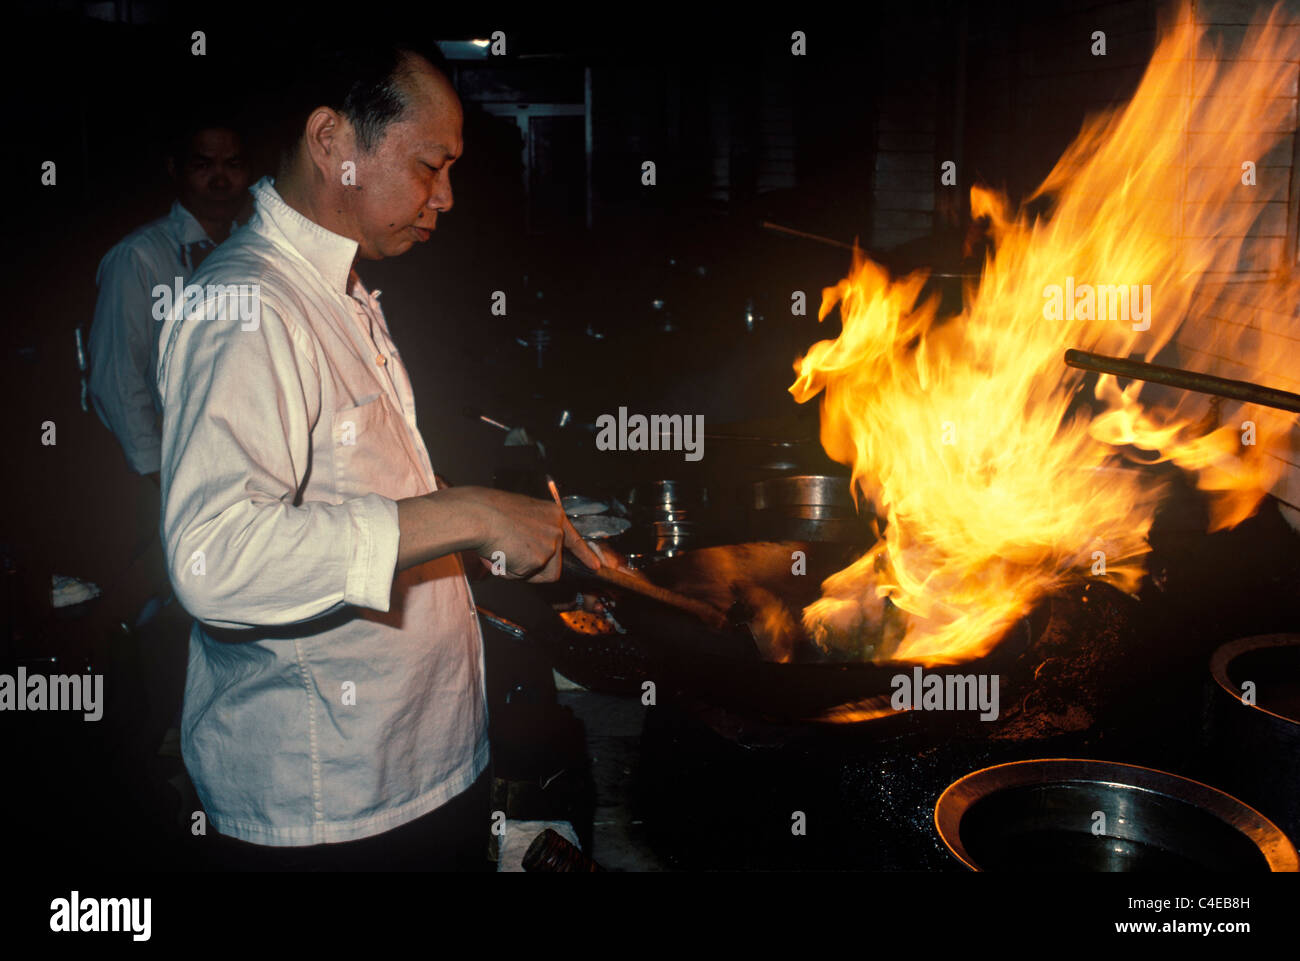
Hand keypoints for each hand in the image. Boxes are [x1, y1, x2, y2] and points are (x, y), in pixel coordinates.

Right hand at [469, 488, 601, 581]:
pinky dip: (512, 572)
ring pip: (541, 573)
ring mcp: (551, 544)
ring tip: (504, 552)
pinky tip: (502, 556)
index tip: (595, 565)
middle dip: (535, 567)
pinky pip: (526, 577)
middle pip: (554, 563)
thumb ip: (534, 534)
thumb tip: (533, 558)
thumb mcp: (522, 517)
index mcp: (553, 514)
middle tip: (511, 556)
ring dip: (522, 570)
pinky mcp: (541, 559)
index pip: (574, 538)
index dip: (585, 555)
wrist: (479, 514)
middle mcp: (557, 529)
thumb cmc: (490, 513)